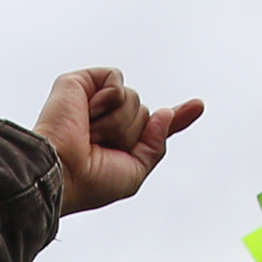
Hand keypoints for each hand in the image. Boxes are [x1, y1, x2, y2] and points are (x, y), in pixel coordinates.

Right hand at [34, 68, 203, 214]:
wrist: (63, 171)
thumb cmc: (91, 181)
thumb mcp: (134, 172)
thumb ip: (155, 145)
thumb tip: (165, 112)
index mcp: (121, 144)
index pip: (154, 127)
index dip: (177, 118)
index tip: (198, 105)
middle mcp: (109, 121)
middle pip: (145, 114)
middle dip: (131, 133)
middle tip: (101, 147)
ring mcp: (95, 101)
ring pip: (134, 100)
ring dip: (118, 122)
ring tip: (91, 134)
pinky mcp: (82, 83)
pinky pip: (117, 80)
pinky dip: (108, 99)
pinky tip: (88, 113)